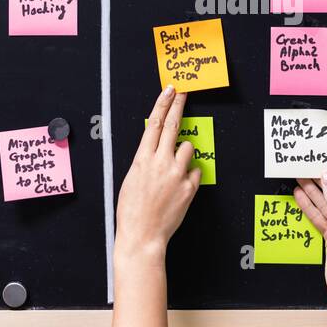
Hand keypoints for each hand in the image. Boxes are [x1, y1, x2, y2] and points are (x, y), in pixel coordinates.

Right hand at [114, 87, 201, 262]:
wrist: (142, 236)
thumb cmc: (132, 211)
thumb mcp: (131, 179)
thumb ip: (145, 162)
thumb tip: (156, 150)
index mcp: (142, 159)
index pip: (154, 123)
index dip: (162, 104)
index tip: (169, 91)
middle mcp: (161, 162)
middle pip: (173, 126)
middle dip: (178, 106)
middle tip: (183, 94)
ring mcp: (177, 174)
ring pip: (189, 148)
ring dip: (184, 153)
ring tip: (174, 170)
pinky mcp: (189, 187)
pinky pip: (195, 171)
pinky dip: (190, 175)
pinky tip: (180, 187)